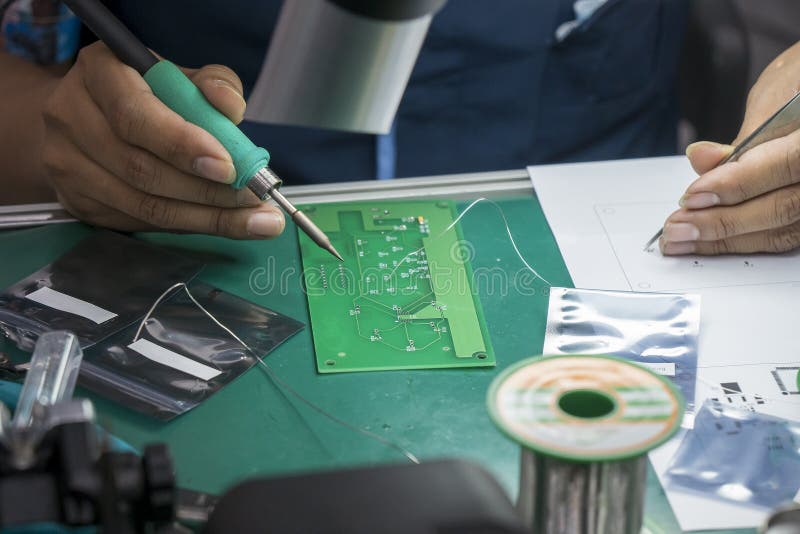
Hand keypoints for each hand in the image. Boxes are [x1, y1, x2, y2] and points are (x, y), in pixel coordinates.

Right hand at [41, 42, 283, 238]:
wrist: (90, 114)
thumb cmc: (145, 90)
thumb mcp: (180, 75)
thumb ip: (213, 83)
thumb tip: (232, 108)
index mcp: (99, 72)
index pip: (135, 116)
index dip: (183, 146)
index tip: (229, 167)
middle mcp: (71, 116)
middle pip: (141, 169)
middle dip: (208, 192)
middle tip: (255, 200)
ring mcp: (67, 163)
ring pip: (142, 205)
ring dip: (205, 217)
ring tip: (254, 220)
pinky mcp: (77, 200)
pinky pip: (140, 221)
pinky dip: (187, 225)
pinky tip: (221, 223)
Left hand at [660, 42, 799, 254]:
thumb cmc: (799, 87)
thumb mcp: (773, 99)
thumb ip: (742, 140)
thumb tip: (700, 159)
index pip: (785, 166)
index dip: (736, 184)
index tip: (692, 195)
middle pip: (782, 208)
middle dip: (721, 221)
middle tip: (676, 228)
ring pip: (779, 231)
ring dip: (724, 240)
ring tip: (681, 240)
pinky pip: (779, 236)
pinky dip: (740, 241)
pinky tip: (706, 242)